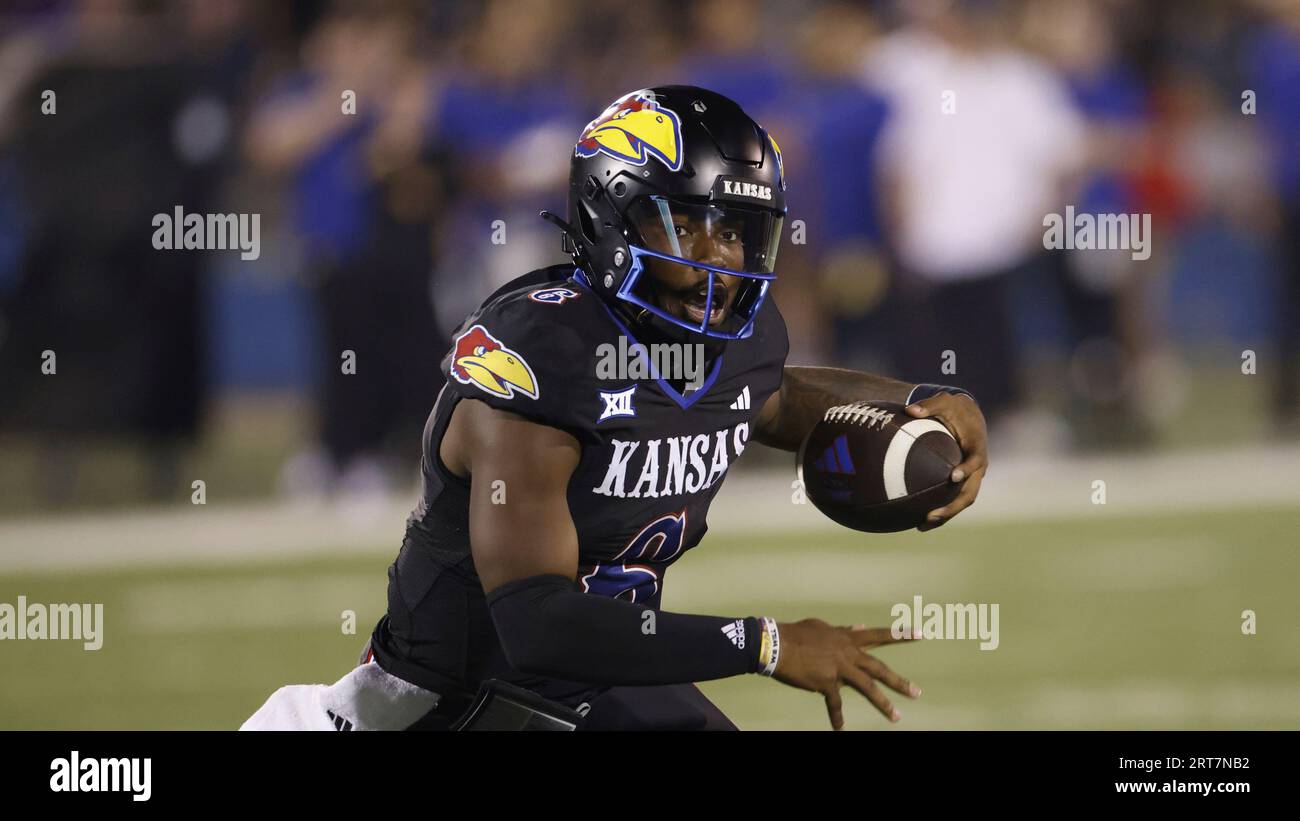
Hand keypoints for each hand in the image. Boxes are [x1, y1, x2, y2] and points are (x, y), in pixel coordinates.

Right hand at [773, 619, 919, 729]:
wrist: (776, 645)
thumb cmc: (796, 634)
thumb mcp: (823, 628)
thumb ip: (843, 631)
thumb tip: (859, 627)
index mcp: (847, 639)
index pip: (878, 635)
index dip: (900, 635)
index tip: (921, 634)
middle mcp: (847, 653)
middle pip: (879, 668)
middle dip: (899, 681)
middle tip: (917, 693)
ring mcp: (838, 669)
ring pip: (867, 688)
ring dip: (883, 703)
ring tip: (897, 716)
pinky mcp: (826, 683)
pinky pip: (835, 703)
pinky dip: (837, 716)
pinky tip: (840, 728)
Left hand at [905, 392, 987, 529]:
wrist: (969, 416)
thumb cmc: (954, 408)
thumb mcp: (943, 401)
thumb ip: (928, 405)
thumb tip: (910, 410)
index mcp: (977, 447)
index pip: (975, 461)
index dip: (966, 470)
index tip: (953, 477)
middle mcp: (978, 466)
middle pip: (970, 492)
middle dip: (952, 506)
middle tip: (931, 514)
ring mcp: (972, 477)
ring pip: (962, 501)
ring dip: (945, 515)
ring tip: (921, 525)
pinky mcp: (964, 482)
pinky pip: (954, 499)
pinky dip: (940, 509)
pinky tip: (918, 520)